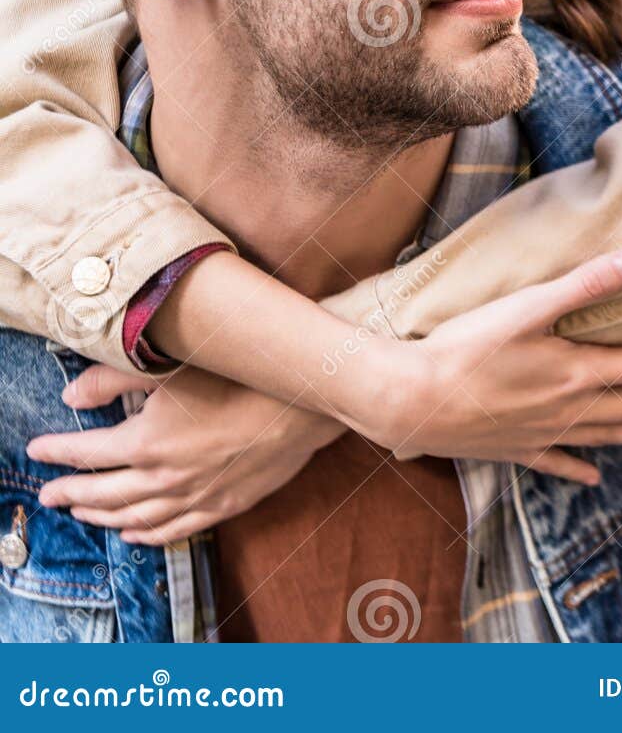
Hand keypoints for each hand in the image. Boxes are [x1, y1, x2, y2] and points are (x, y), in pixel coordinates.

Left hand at [27, 366, 340, 545]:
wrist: (304, 400)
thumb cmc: (241, 373)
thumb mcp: (172, 366)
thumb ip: (115, 379)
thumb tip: (71, 395)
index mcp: (148, 443)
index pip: (87, 454)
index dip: (58, 452)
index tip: (36, 451)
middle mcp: (165, 478)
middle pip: (105, 495)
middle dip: (71, 493)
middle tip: (48, 494)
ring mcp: (195, 497)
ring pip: (136, 519)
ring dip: (102, 519)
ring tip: (81, 514)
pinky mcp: (223, 505)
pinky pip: (175, 531)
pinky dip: (147, 537)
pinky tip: (133, 535)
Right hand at [345, 247, 621, 482]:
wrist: (414, 399)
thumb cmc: (468, 347)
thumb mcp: (529, 306)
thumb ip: (586, 284)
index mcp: (578, 371)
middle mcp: (569, 408)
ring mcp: (543, 434)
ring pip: (606, 435)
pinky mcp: (515, 449)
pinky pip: (557, 463)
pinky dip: (579, 469)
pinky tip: (592, 477)